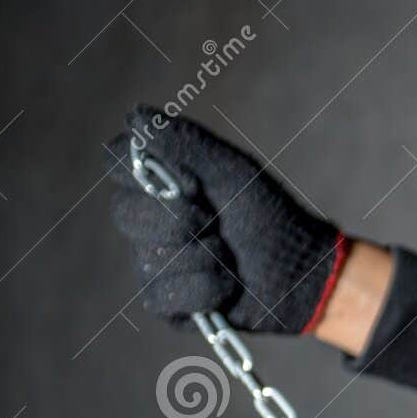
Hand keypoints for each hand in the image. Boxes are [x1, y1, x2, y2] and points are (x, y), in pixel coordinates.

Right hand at [107, 105, 343, 333]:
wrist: (299, 271)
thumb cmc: (268, 217)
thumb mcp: (232, 173)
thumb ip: (186, 143)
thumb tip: (135, 115)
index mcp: (158, 183)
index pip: (117, 163)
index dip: (148, 174)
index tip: (194, 184)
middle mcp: (147, 221)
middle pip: (124, 213)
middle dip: (181, 221)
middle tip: (216, 223)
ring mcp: (151, 263)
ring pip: (151, 258)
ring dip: (206, 257)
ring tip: (230, 257)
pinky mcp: (164, 302)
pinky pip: (164, 295)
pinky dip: (207, 289)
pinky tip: (228, 285)